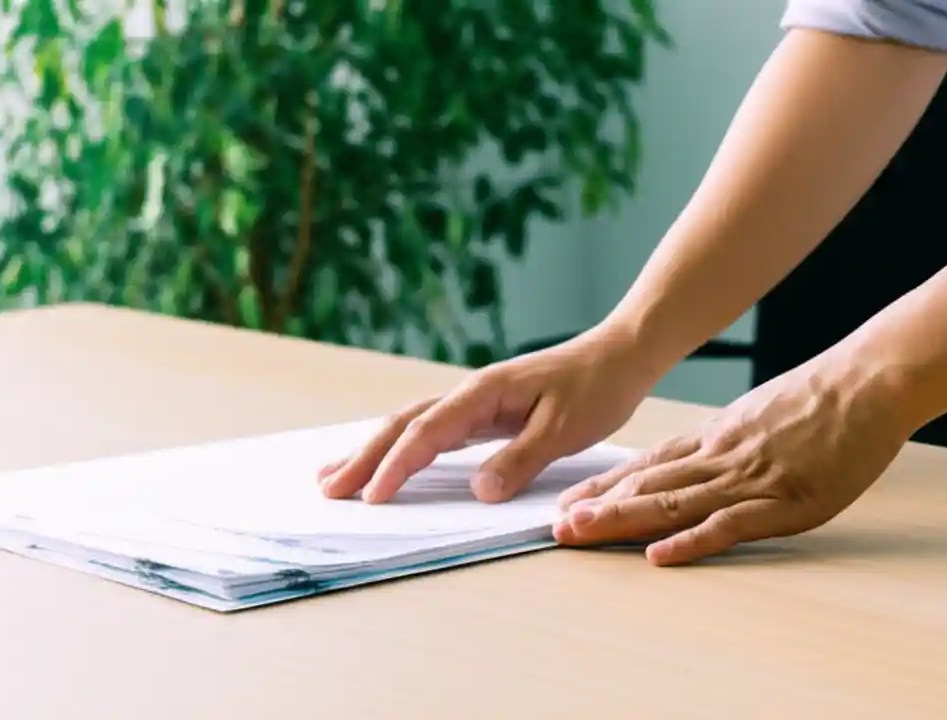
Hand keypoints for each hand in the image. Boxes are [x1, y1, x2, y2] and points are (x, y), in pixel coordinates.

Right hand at [317, 325, 665, 503]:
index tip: (370, 497)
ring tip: (335, 475)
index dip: (396, 466)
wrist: (620, 354)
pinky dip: (403, 447)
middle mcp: (470, 394)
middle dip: (364, 458)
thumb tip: (478, 490)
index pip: (428, 433)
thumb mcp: (565, 428)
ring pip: (412, 426)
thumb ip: (521, 459)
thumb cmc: (597, 387)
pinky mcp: (485, 412)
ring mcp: (474, 402)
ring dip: (373, 451)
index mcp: (483, 393)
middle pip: (403, 425)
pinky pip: (432, 431)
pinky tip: (389, 460)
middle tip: (326, 488)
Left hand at [553, 353, 914, 564]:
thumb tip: (697, 460)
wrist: (866, 382)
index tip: (569, 503)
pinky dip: (691, 541)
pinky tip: (660, 555)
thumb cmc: (820, 397)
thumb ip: (726, 440)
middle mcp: (720, 457)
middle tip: (555, 527)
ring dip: (623, 521)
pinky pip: (729, 525)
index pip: (646, 465)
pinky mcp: (783, 501)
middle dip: (598, 508)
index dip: (605, 486)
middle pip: (648, 485)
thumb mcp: (758, 413)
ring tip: (582, 534)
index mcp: (715, 437)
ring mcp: (749, 479)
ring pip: (673, 503)